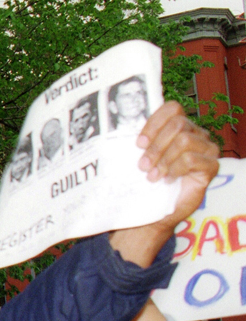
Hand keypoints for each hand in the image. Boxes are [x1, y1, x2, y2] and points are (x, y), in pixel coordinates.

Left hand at [110, 102, 218, 266]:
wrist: (150, 212)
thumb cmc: (142, 182)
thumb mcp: (135, 158)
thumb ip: (134, 140)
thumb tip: (110, 125)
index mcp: (178, 127)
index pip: (172, 108)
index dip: (154, 123)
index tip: (138, 143)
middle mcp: (195, 134)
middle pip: (178, 124)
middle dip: (156, 146)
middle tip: (143, 165)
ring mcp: (206, 149)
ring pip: (184, 141)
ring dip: (164, 159)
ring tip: (153, 175)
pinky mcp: (211, 167)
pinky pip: (192, 158)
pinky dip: (175, 169)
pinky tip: (167, 180)